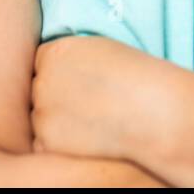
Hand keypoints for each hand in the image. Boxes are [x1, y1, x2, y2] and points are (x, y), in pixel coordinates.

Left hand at [31, 35, 159, 158]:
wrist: (154, 112)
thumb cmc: (138, 78)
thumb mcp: (103, 50)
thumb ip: (75, 58)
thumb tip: (64, 71)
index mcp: (55, 53)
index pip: (43, 62)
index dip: (64, 73)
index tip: (84, 81)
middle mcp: (41, 81)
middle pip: (40, 90)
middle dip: (59, 97)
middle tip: (92, 103)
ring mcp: (41, 114)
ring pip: (43, 118)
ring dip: (60, 121)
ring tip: (96, 120)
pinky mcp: (46, 143)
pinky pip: (45, 143)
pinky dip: (63, 144)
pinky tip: (90, 137)